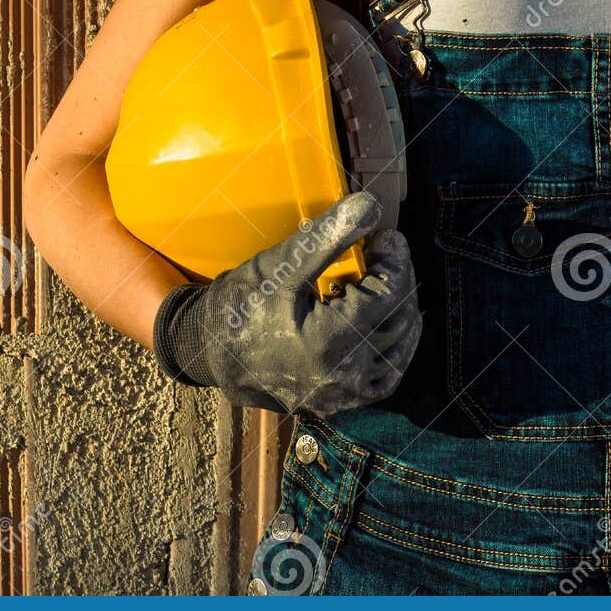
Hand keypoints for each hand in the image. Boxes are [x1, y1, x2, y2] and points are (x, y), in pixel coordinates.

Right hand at [152, 189, 422, 413]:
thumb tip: (371, 207)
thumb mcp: (281, 263)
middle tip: (381, 252)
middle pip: (399, 320)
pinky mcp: (338, 402)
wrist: (210, 350)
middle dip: (398, 279)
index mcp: (328, 342)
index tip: (384, 236)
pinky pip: (384, 378)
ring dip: (400, 312)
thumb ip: (328, 236)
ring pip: (398, 351)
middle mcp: (341, 376)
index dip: (397, 259)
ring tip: (383, 282)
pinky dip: (393, 348)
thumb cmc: (241, 305)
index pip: (390, 295)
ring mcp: (341, 395)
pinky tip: (385, 321)